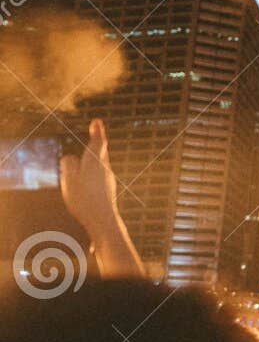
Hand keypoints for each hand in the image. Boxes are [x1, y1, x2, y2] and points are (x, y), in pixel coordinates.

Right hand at [59, 119, 120, 238]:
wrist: (102, 220)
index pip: (98, 142)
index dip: (97, 131)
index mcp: (95, 162)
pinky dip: (93, 172)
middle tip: (97, 130)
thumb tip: (69, 158)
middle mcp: (104, 168)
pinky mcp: (107, 190)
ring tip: (95, 151)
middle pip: (100, 152)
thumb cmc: (84, 199)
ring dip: (95, 157)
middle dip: (97, 142)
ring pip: (100, 164)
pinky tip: (90, 178)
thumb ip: (68, 164)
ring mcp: (108, 179)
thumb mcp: (69, 178)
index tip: (97, 121)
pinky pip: (98, 176)